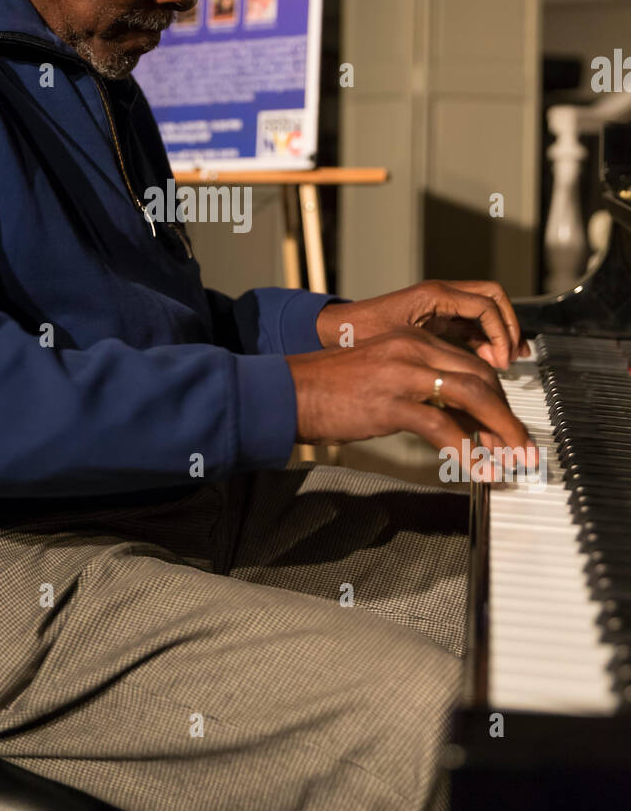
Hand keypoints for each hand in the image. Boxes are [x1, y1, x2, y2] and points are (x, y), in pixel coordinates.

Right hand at [287, 327, 533, 459]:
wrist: (289, 390)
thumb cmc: (332, 389)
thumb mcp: (384, 378)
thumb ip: (423, 391)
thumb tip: (462, 425)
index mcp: (413, 339)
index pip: (472, 364)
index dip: (499, 398)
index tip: (509, 427)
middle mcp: (413, 348)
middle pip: (481, 377)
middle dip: (508, 416)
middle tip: (521, 448)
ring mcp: (403, 373)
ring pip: (472, 395)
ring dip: (501, 431)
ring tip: (514, 460)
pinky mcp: (389, 402)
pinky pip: (440, 426)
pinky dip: (466, 450)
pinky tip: (478, 470)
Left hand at [316, 279, 528, 369]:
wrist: (336, 333)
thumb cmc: (359, 334)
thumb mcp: (400, 344)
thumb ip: (436, 352)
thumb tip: (472, 371)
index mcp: (434, 294)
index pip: (486, 304)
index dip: (501, 332)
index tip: (502, 359)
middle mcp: (440, 295)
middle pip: (492, 299)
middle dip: (508, 326)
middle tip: (512, 356)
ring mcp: (439, 305)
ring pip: (484, 311)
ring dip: (498, 334)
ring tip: (505, 362)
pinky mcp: (435, 319)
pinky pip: (470, 324)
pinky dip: (484, 340)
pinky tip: (487, 361)